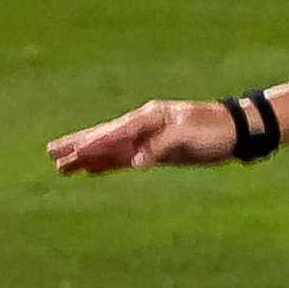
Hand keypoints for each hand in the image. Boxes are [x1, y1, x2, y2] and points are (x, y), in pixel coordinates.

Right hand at [47, 100, 237, 175]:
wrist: (238, 131)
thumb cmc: (215, 131)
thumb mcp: (189, 137)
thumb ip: (160, 147)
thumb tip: (135, 162)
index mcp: (150, 118)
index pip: (115, 133)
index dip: (93, 144)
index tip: (71, 153)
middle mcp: (144, 126)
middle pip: (104, 137)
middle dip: (79, 146)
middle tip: (50, 153)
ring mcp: (149, 139)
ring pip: (111, 150)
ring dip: (88, 158)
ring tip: (62, 166)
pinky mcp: (157, 153)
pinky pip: (125, 159)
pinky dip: (108, 164)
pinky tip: (93, 170)